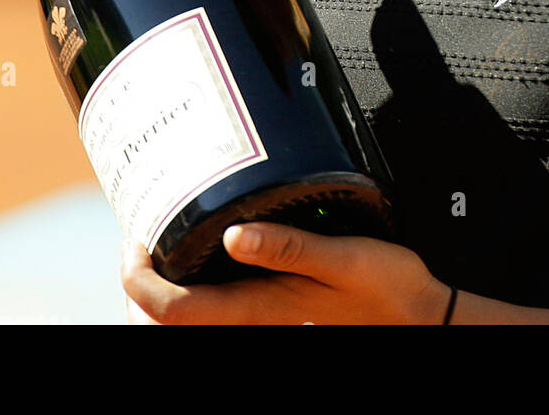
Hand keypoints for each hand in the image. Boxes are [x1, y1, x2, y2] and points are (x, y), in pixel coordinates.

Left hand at [120, 223, 452, 325]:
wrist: (414, 314)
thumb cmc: (384, 287)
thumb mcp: (341, 257)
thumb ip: (288, 245)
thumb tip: (231, 232)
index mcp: (256, 307)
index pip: (171, 310)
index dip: (138, 278)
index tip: (133, 237)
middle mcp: (249, 317)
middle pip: (168, 318)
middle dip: (140, 281)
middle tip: (137, 231)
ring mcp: (258, 314)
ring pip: (189, 310)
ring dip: (164, 278)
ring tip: (161, 231)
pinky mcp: (270, 302)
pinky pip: (213, 298)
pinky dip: (193, 276)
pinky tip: (204, 242)